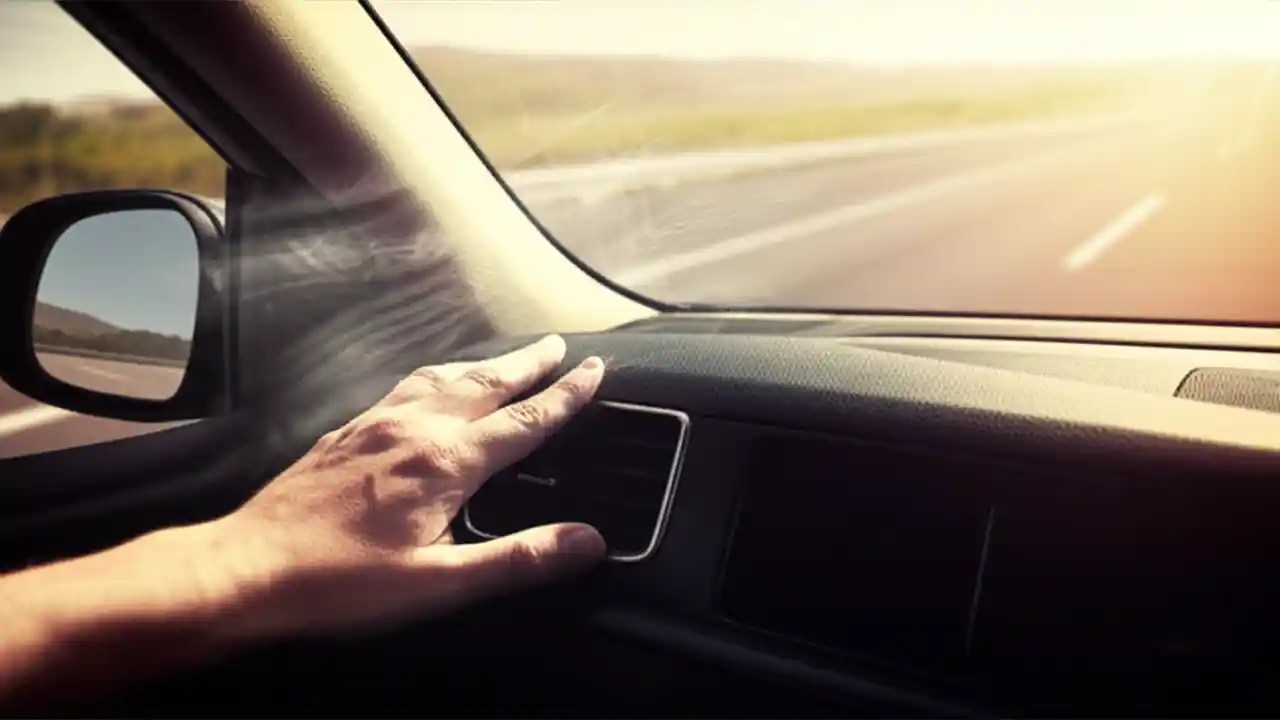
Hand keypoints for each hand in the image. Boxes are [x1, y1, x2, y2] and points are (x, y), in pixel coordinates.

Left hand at [207, 335, 606, 640]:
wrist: (247, 567)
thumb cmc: (338, 583)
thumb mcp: (438, 583)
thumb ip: (517, 559)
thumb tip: (587, 542)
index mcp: (445, 462)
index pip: (525, 420)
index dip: (567, 395)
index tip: (596, 370)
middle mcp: (414, 429)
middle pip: (487, 383)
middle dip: (530, 363)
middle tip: (560, 346)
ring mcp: (376, 424)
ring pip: (445, 377)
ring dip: (486, 364)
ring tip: (509, 358)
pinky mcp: (348, 432)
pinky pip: (407, 386)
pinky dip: (440, 375)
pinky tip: (433, 385)